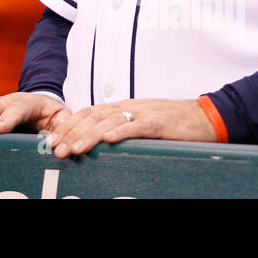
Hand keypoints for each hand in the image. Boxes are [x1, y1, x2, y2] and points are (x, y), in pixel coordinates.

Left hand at [43, 99, 217, 157]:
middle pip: (92, 117)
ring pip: (109, 122)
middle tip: (55, 149)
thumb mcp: (141, 125)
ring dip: (88, 135)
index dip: (67, 126)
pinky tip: (107, 139)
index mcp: (121, 108)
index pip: (87, 114)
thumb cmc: (173, 124)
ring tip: (73, 149)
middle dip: (70, 133)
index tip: (51, 140)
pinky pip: (137, 126)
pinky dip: (121, 132)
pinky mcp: (160, 123)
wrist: (205, 116)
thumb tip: (97, 144)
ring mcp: (143, 114)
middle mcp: (128, 108)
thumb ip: (121, 130)